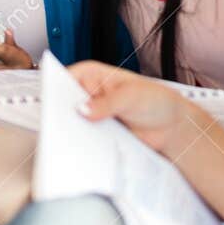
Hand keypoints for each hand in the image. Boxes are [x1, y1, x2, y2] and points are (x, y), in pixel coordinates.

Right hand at [69, 60, 215, 161]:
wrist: (171, 126)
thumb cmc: (155, 100)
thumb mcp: (131, 96)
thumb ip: (108, 103)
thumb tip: (83, 109)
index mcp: (91, 74)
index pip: (64, 79)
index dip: (55, 92)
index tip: (52, 107)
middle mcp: (87, 92)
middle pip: (64, 103)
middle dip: (63, 115)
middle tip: (63, 127)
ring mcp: (90, 114)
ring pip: (72, 123)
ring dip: (72, 132)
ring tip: (74, 141)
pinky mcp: (95, 132)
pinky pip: (83, 138)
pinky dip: (83, 144)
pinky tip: (85, 150)